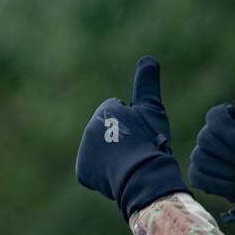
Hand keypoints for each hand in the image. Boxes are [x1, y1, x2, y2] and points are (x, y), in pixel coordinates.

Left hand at [76, 56, 188, 221]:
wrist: (143, 177)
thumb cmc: (150, 142)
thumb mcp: (152, 109)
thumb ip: (147, 83)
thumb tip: (147, 58)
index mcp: (105, 110)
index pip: (121, 118)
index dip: (135, 128)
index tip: (141, 138)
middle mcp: (89, 127)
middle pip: (110, 135)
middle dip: (121, 142)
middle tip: (136, 153)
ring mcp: (84, 151)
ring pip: (103, 153)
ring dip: (114, 158)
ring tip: (128, 165)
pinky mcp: (82, 171)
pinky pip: (95, 172)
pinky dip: (105, 176)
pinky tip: (117, 176)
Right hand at [187, 63, 234, 234]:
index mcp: (222, 117)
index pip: (214, 118)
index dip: (232, 135)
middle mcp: (208, 133)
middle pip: (206, 142)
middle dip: (234, 157)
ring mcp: (200, 154)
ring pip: (202, 160)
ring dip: (230, 172)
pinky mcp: (198, 174)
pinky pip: (199, 178)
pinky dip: (221, 185)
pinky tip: (234, 185)